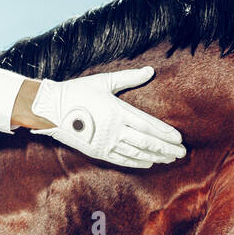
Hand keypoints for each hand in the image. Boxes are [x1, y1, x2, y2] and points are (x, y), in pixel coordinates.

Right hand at [20, 66, 185, 168]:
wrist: (51, 109)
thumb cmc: (77, 92)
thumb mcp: (104, 81)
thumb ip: (129, 77)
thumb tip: (150, 70)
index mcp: (118, 111)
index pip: (148, 124)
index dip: (165, 133)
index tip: (179, 138)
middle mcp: (114, 129)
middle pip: (146, 142)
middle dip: (166, 148)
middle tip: (182, 153)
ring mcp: (106, 142)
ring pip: (136, 153)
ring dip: (155, 157)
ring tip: (170, 159)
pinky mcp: (97, 151)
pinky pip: (121, 159)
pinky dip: (136, 162)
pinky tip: (149, 163)